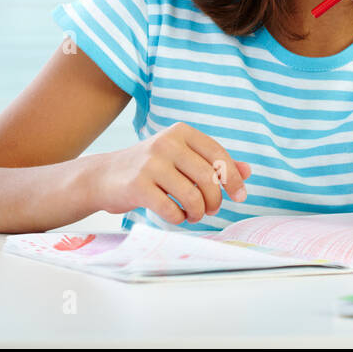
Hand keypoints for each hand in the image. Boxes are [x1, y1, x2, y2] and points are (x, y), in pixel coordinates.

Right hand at [89, 121, 251, 224]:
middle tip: (212, 210)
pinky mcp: (137, 185)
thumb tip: (247, 172)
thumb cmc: (151, 168)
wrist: (104, 176)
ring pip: (192, 196)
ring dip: (198, 212)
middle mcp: (167, 143)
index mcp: (181, 132)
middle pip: (208, 178)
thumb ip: (213, 163)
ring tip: (194, 215)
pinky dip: (179, 218)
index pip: (218, 156)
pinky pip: (170, 209)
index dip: (233, 179)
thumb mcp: (182, 158)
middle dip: (215, 200)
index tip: (240, 196)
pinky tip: (177, 216)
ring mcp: (150, 163)